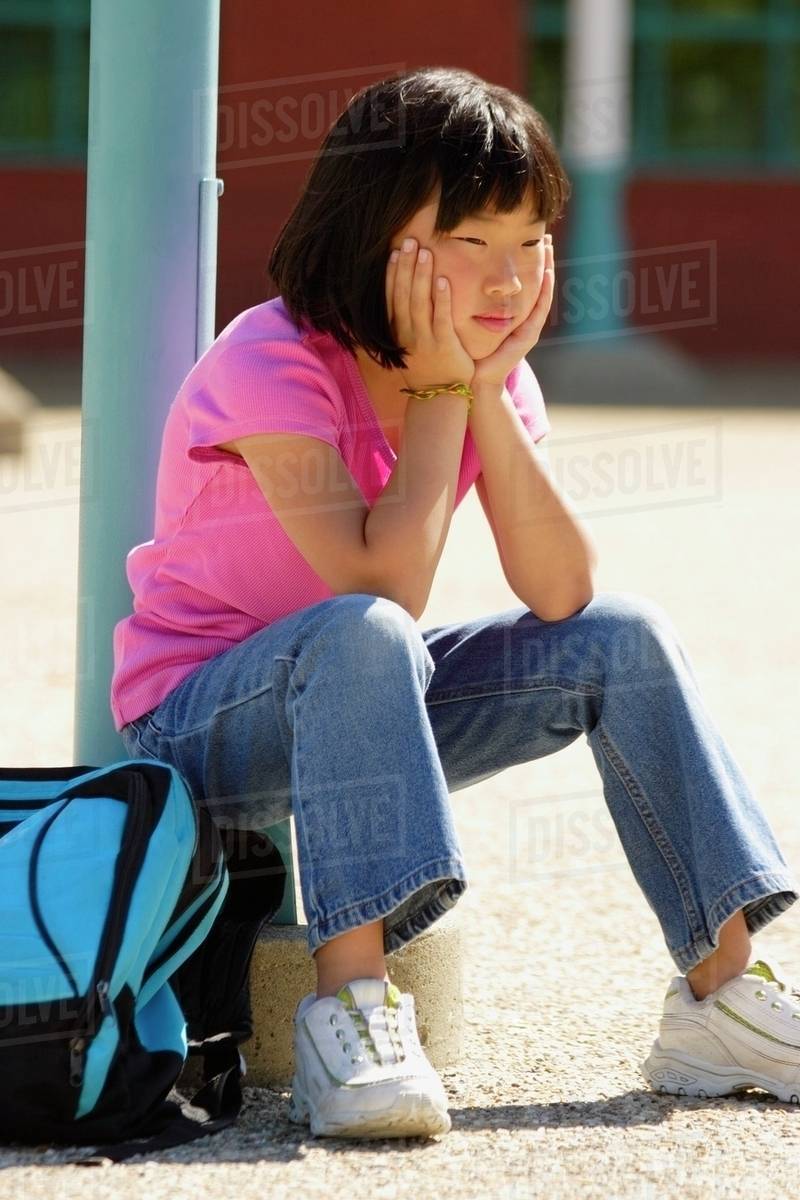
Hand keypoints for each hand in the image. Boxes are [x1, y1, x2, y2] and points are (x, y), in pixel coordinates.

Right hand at [386, 237, 474, 391]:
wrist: (439, 396)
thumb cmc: (427, 368)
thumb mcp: (408, 346)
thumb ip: (405, 323)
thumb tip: (400, 297)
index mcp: (398, 333)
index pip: (391, 298)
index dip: (392, 274)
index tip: (394, 252)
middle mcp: (407, 334)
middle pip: (403, 295)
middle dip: (406, 267)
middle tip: (410, 241)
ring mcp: (424, 340)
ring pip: (419, 303)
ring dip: (421, 276)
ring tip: (425, 252)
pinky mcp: (443, 345)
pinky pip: (441, 319)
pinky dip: (440, 299)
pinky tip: (442, 280)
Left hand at [470, 233, 554, 391]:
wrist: (475, 380)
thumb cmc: (470, 352)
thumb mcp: (472, 321)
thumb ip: (472, 303)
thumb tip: (457, 275)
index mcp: (513, 316)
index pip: (525, 284)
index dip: (528, 263)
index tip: (530, 240)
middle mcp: (524, 320)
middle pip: (538, 285)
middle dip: (544, 261)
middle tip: (547, 237)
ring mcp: (529, 328)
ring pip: (543, 294)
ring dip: (549, 270)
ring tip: (550, 249)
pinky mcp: (528, 337)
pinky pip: (540, 310)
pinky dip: (545, 292)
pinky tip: (547, 274)